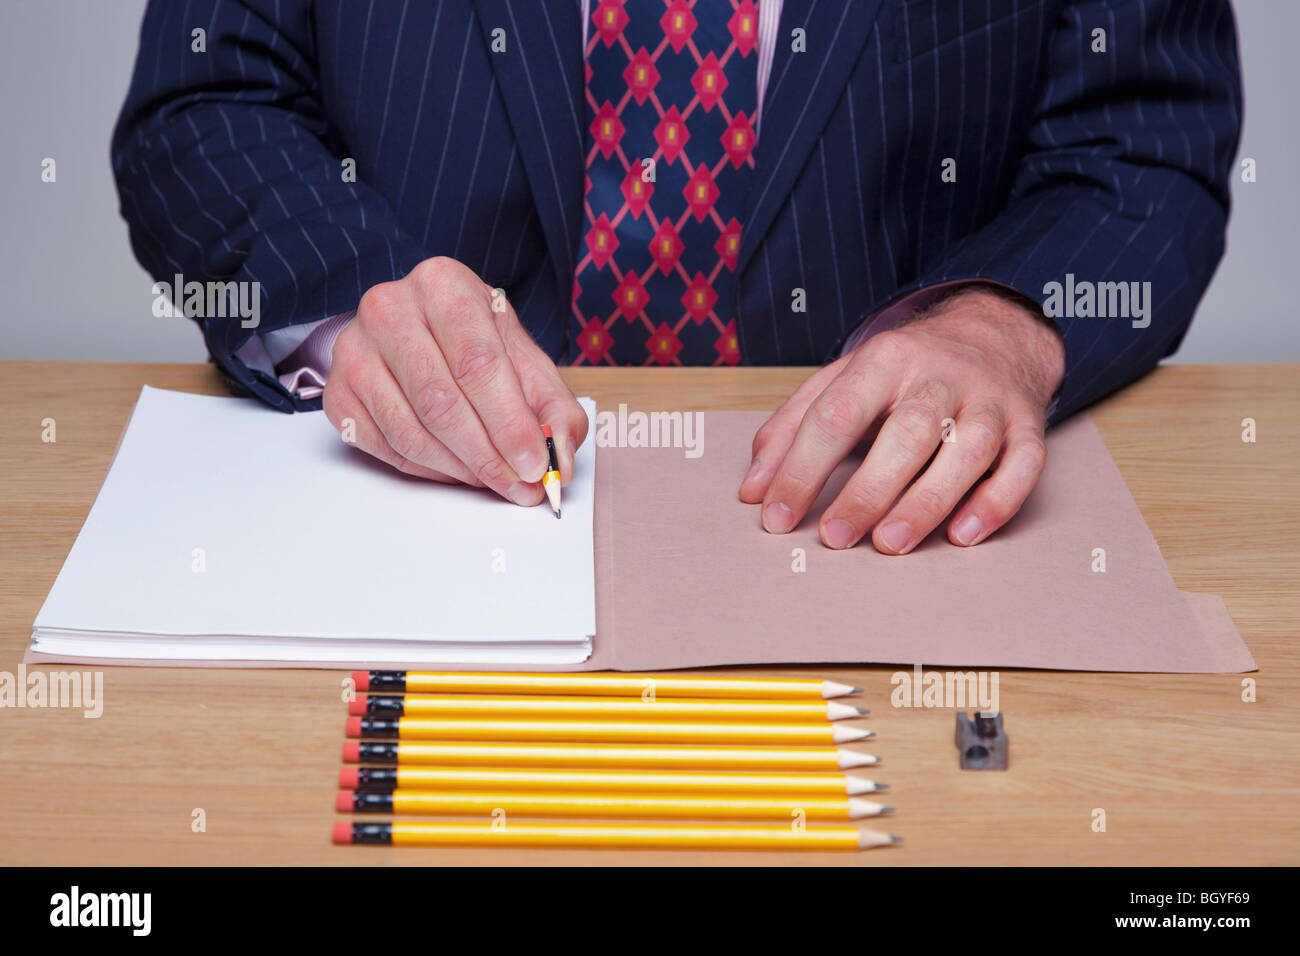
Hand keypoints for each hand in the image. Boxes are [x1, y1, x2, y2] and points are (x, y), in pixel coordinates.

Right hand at [323, 256, 587, 503]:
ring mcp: (354, 350)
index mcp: (443, 285)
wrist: (418, 327)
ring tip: (493, 479)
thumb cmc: (474, 341)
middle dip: (487, 456)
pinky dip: (428, 471)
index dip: (509, 422)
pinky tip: (456, 468)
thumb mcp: (523, 358)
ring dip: (460, 469)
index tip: (535, 464)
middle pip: (441, 401)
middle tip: (519, 487)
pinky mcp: (337, 391)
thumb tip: (560, 458)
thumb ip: (553, 406)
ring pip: (411, 431)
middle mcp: (389, 308)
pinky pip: (385, 448)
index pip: (477, 363)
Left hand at [738, 287, 1065, 552]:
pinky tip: (961, 535)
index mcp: (884, 359)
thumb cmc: (904, 370)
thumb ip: (791, 428)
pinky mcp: (1028, 424)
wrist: (994, 331)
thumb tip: (753, 490)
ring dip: (927, 502)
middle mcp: (940, 375)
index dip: (802, 469)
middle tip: (834, 538)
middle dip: (868, 491)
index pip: (836, 415)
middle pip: (907, 433)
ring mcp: (989, 399)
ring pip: (966, 451)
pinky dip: (995, 502)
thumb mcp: (841, 380)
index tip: (777, 517)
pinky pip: (1022, 464)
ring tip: (889, 544)